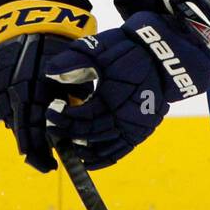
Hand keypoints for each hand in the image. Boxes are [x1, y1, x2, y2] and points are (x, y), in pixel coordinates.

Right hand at [0, 0, 95, 172]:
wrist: (25, 13)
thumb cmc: (57, 40)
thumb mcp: (71, 70)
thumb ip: (71, 97)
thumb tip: (73, 118)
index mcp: (33, 95)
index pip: (34, 137)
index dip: (42, 156)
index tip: (52, 167)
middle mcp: (11, 95)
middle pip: (20, 133)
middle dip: (33, 148)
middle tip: (44, 160)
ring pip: (9, 120)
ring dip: (23, 128)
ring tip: (36, 134)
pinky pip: (0, 104)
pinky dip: (13, 110)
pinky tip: (23, 109)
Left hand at [44, 13, 209, 168]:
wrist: (159, 54)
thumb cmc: (126, 49)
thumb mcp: (99, 48)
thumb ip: (74, 60)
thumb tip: (49, 72)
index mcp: (114, 95)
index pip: (83, 114)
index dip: (64, 116)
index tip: (52, 110)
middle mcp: (126, 115)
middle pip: (90, 132)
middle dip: (68, 131)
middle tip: (52, 128)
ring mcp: (135, 125)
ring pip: (104, 146)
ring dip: (82, 148)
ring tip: (65, 145)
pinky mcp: (140, 130)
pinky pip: (120, 151)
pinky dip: (102, 159)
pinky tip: (86, 161)